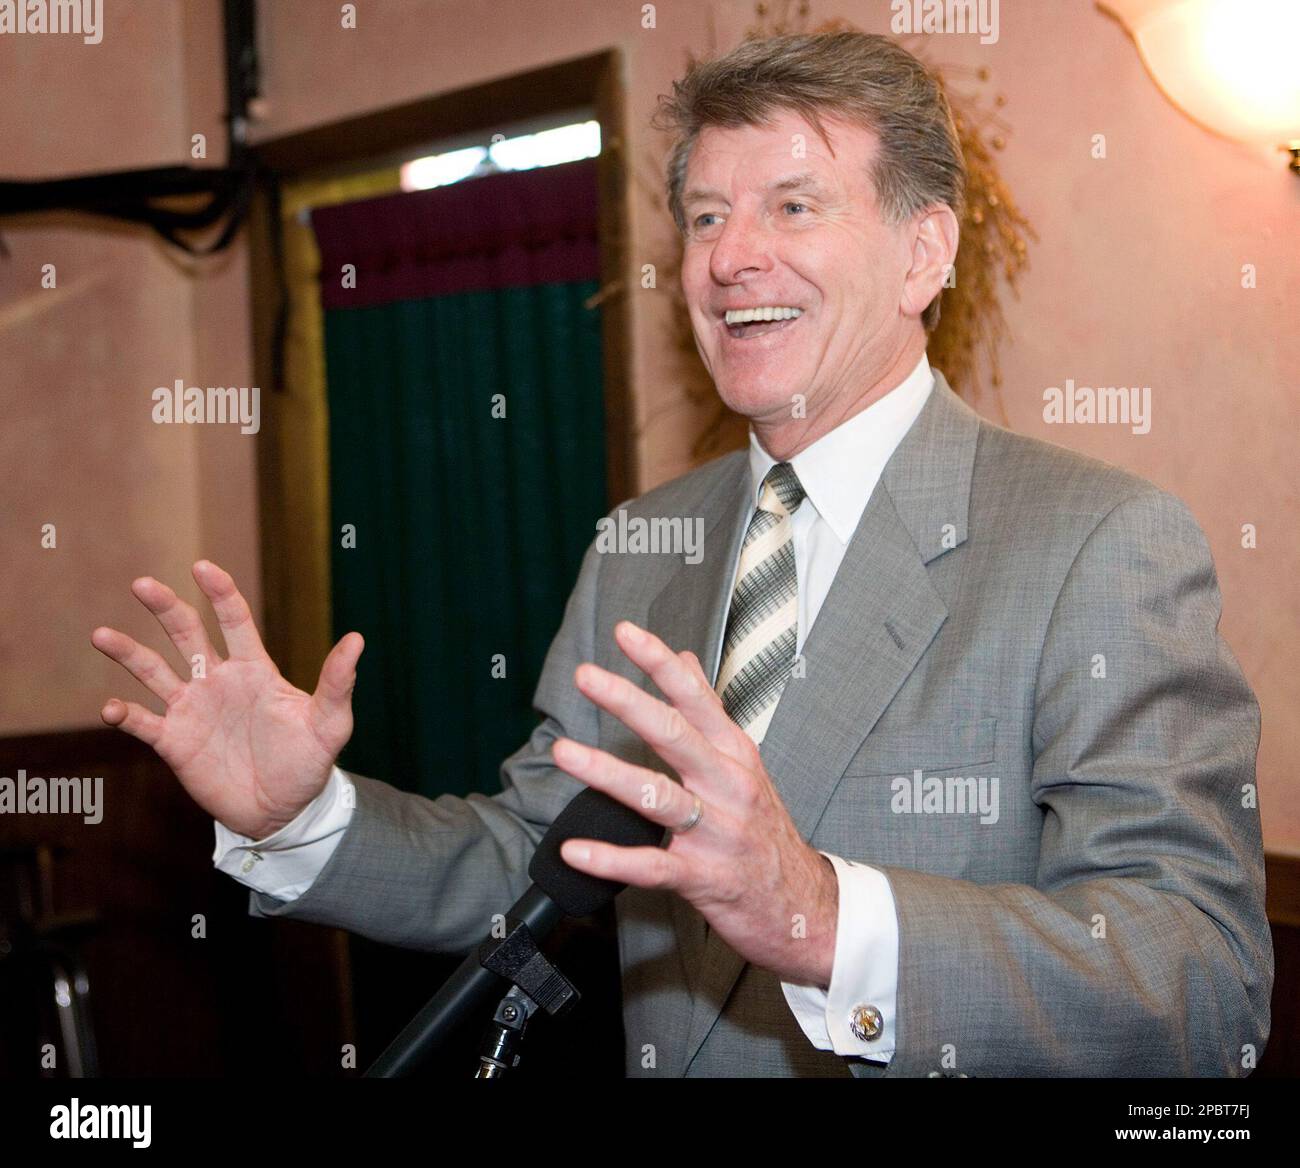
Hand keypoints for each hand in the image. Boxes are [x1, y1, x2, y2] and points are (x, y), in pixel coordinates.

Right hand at [91, 560, 363, 839]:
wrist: (284, 811)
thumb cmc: (309, 762)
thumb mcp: (329, 724)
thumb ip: (338, 683)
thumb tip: (357, 639)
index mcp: (254, 670)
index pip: (234, 621)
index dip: (220, 593)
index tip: (202, 567)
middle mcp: (218, 682)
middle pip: (186, 634)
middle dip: (165, 608)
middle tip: (141, 584)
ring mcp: (193, 709)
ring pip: (154, 671)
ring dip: (128, 653)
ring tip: (101, 635)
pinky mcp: (175, 742)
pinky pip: (142, 723)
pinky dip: (124, 714)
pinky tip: (111, 709)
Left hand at [552, 621, 838, 987]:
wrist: (804, 905)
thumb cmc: (765, 831)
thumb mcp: (744, 763)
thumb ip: (708, 711)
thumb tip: (684, 659)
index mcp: (734, 753)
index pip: (695, 697)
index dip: (660, 663)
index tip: (626, 634)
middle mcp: (727, 786)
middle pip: (674, 735)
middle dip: (628, 702)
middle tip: (587, 676)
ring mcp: (716, 832)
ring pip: (658, 796)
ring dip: (607, 772)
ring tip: (565, 752)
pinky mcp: (703, 877)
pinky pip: (650, 865)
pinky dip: (609, 859)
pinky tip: (575, 849)